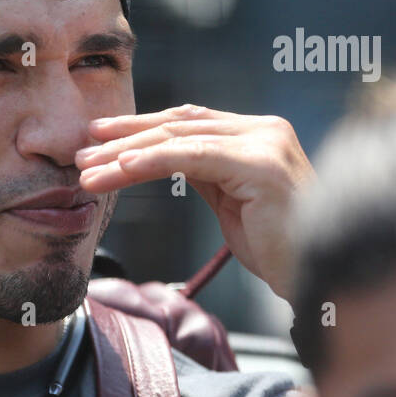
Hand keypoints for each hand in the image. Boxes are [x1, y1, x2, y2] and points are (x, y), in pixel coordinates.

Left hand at [76, 104, 313, 301]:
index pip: (188, 122)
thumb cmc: (277, 246)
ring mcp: (265, 143)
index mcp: (259, 133)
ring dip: (125, 155)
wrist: (314, 275)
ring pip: (179, 140)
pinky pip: (192, 157)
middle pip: (179, 126)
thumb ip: (205, 172)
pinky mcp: (261, 165)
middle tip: (81, 152)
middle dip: (124, 138)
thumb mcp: (232, 200)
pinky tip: (121, 168)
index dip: (140, 127)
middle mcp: (264, 129)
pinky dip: (152, 161)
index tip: (99, 138)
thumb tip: (159, 158)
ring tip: (88, 170)